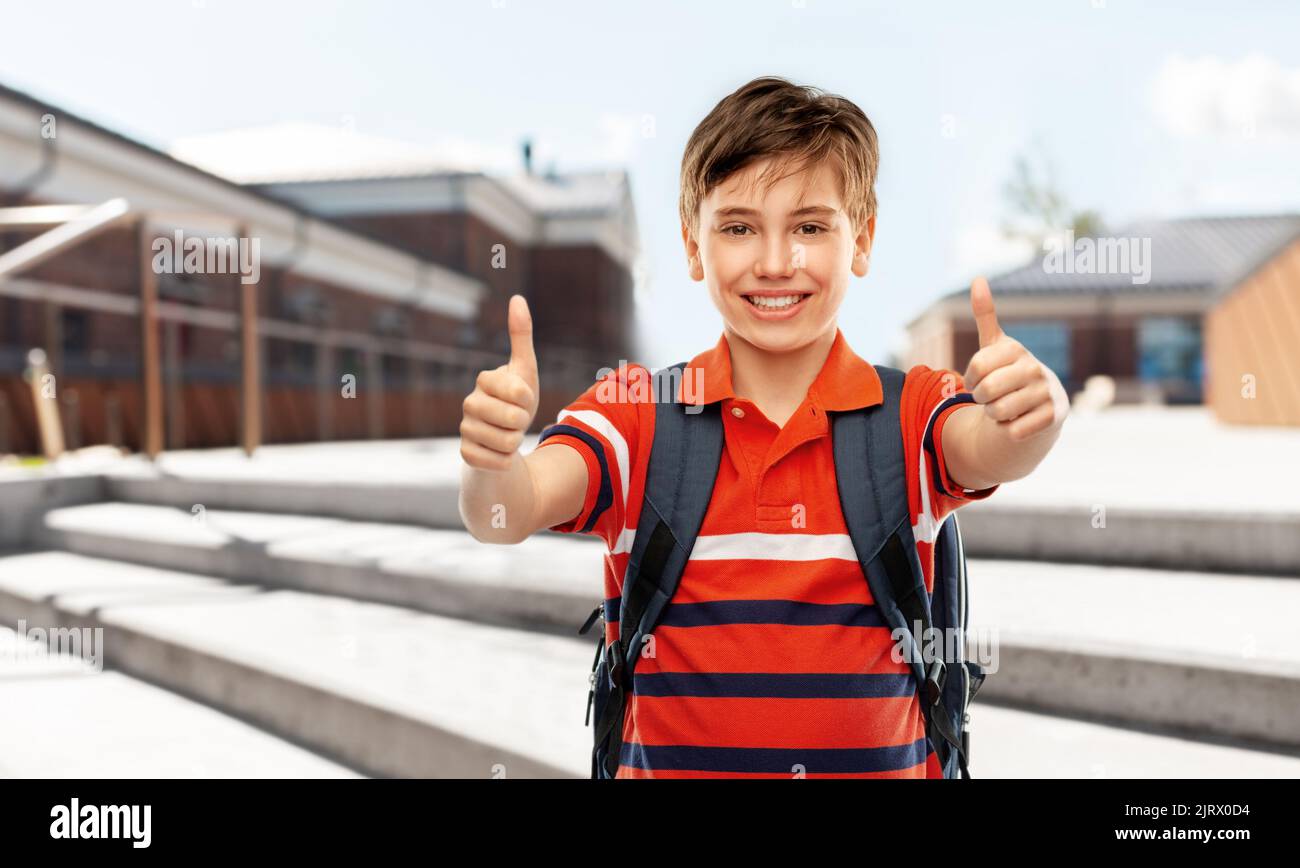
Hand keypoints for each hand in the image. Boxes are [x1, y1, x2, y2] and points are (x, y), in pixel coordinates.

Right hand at [459, 294, 540, 469]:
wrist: (504, 439)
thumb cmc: (517, 401)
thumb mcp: (525, 370)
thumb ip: (521, 335)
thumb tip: (517, 298)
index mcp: (484, 380)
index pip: (519, 392)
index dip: (528, 398)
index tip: (522, 398)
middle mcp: (469, 403)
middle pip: (513, 419)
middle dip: (524, 422)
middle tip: (517, 420)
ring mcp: (465, 429)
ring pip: (507, 442)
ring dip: (516, 442)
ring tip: (508, 434)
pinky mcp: (466, 454)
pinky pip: (499, 462)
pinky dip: (507, 460)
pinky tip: (499, 452)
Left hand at [961, 276, 1068, 441]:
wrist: (1039, 405)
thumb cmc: (1009, 372)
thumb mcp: (996, 345)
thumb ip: (986, 315)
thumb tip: (978, 278)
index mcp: (1016, 349)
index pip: (975, 367)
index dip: (970, 379)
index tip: (977, 380)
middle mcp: (1035, 368)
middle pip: (986, 391)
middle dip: (981, 399)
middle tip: (991, 397)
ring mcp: (1046, 392)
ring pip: (998, 412)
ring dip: (994, 415)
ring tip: (1005, 407)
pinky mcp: (1053, 417)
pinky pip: (1013, 431)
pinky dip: (1009, 430)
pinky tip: (1020, 421)